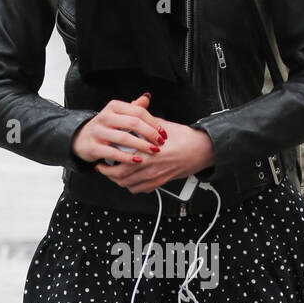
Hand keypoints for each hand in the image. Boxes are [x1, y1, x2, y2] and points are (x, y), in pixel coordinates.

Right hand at [72, 94, 164, 164]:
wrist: (81, 138)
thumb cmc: (105, 127)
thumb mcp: (118, 114)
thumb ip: (133, 108)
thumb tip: (147, 97)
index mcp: (113, 107)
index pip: (138, 112)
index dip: (153, 122)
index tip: (163, 133)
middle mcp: (105, 117)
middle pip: (133, 123)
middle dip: (150, 133)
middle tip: (161, 142)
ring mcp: (98, 132)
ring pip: (124, 138)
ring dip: (141, 145)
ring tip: (153, 151)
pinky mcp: (94, 147)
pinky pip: (113, 152)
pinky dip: (127, 157)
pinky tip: (138, 161)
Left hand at [96, 110, 213, 193]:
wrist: (201, 150)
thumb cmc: (184, 138)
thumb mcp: (160, 126)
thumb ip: (142, 121)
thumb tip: (130, 112)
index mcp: (147, 154)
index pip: (119, 163)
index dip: (107, 164)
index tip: (102, 159)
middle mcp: (150, 169)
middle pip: (121, 178)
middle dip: (109, 174)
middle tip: (103, 168)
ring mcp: (156, 178)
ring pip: (129, 186)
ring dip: (119, 181)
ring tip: (114, 173)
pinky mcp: (161, 182)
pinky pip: (141, 190)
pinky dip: (131, 186)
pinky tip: (130, 180)